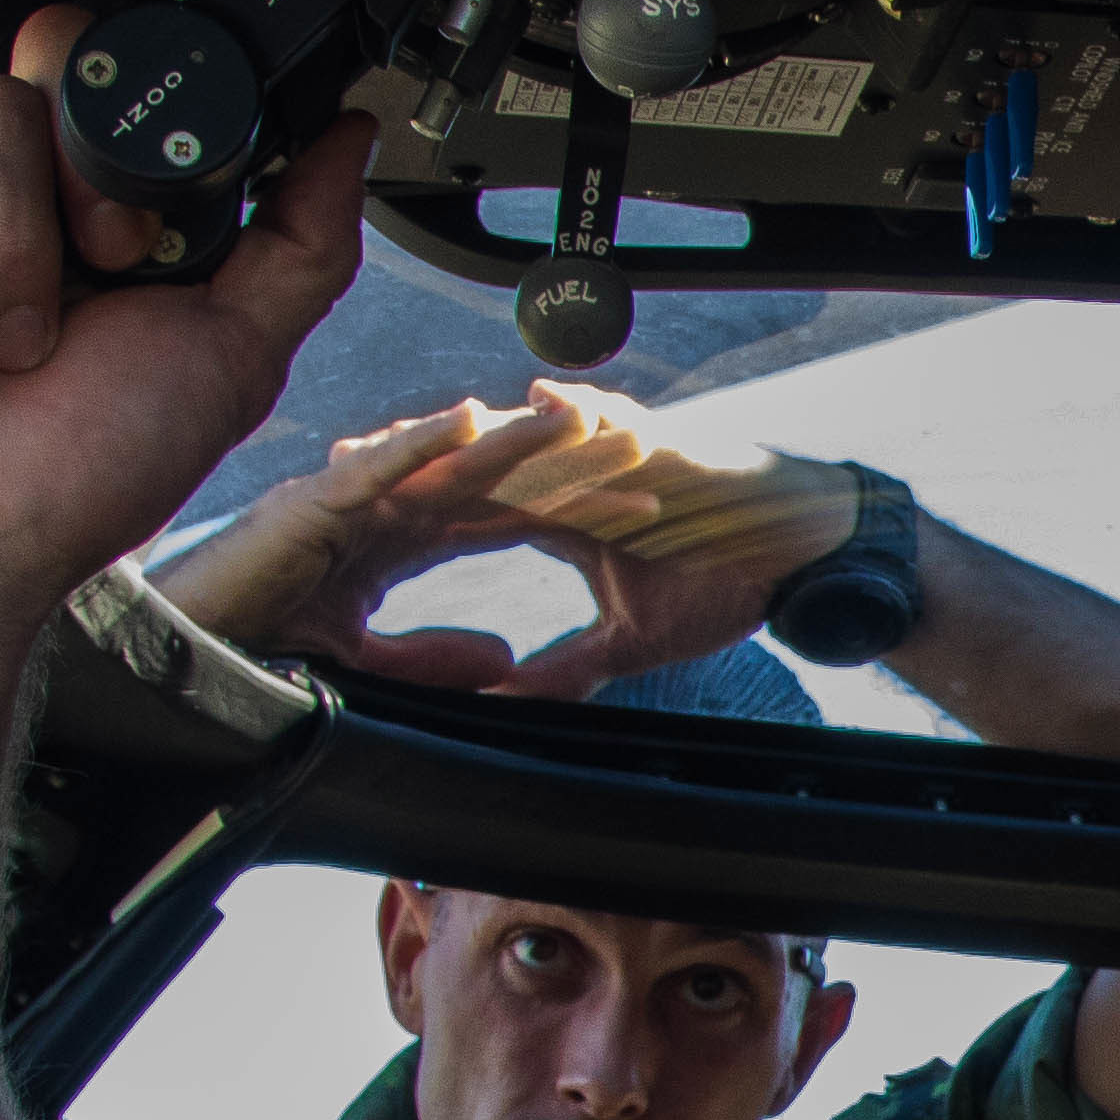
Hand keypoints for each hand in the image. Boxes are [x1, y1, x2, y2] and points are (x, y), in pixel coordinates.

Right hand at [0, 3, 372, 651]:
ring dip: (23, 258)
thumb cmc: (69, 480)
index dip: (166, 126)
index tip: (171, 225)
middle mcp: (31, 200)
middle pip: (68, 61)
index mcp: (121, 222)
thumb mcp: (232, 358)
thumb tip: (348, 141)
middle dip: (101, 172)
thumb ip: (300, 244)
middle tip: (105, 270)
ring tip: (7, 354)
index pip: (145, 96)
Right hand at [149, 387, 620, 686]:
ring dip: (515, 436)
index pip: (507, 515)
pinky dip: (422, 443)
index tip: (643, 511)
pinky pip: (376, 465)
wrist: (185, 644)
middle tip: (641, 447)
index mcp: (404, 534)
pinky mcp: (312, 496)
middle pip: (495, 474)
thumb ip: (435, 659)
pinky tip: (470, 422)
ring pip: (448, 456)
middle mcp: (386, 502)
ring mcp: (351, 492)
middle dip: (565, 462)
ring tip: (579, 419)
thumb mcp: (368, 659)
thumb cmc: (260, 640)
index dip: (574, 509)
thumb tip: (507, 661)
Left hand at [157, 380, 872, 699]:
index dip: (396, 523)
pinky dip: (530, 416)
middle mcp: (565, 468)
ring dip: (440, 438)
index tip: (332, 540)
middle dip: (394, 469)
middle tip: (317, 480)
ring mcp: (599, 443)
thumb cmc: (727, 578)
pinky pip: (576, 415)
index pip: (456, 509)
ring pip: (501, 433)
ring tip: (377, 445)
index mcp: (554, 507)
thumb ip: (570, 664)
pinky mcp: (638, 431)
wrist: (801, 546)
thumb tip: (517, 704)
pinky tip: (484, 419)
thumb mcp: (630, 639)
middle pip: (461, 462)